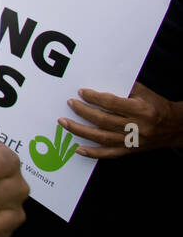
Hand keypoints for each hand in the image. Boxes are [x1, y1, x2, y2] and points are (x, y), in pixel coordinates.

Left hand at [61, 82, 182, 157]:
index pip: (112, 103)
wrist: (175, 127)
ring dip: (80, 131)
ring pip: (102, 138)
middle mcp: (136, 127)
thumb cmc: (157, 105)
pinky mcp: (130, 151)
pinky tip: (77, 149)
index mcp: (141, 110)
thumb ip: (123, 88)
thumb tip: (99, 81)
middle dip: (83, 112)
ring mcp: (132, 141)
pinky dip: (92, 153)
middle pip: (103, 120)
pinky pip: (108, 154)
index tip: (81, 92)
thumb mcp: (144, 92)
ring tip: (64, 122)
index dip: (95, 98)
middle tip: (70, 103)